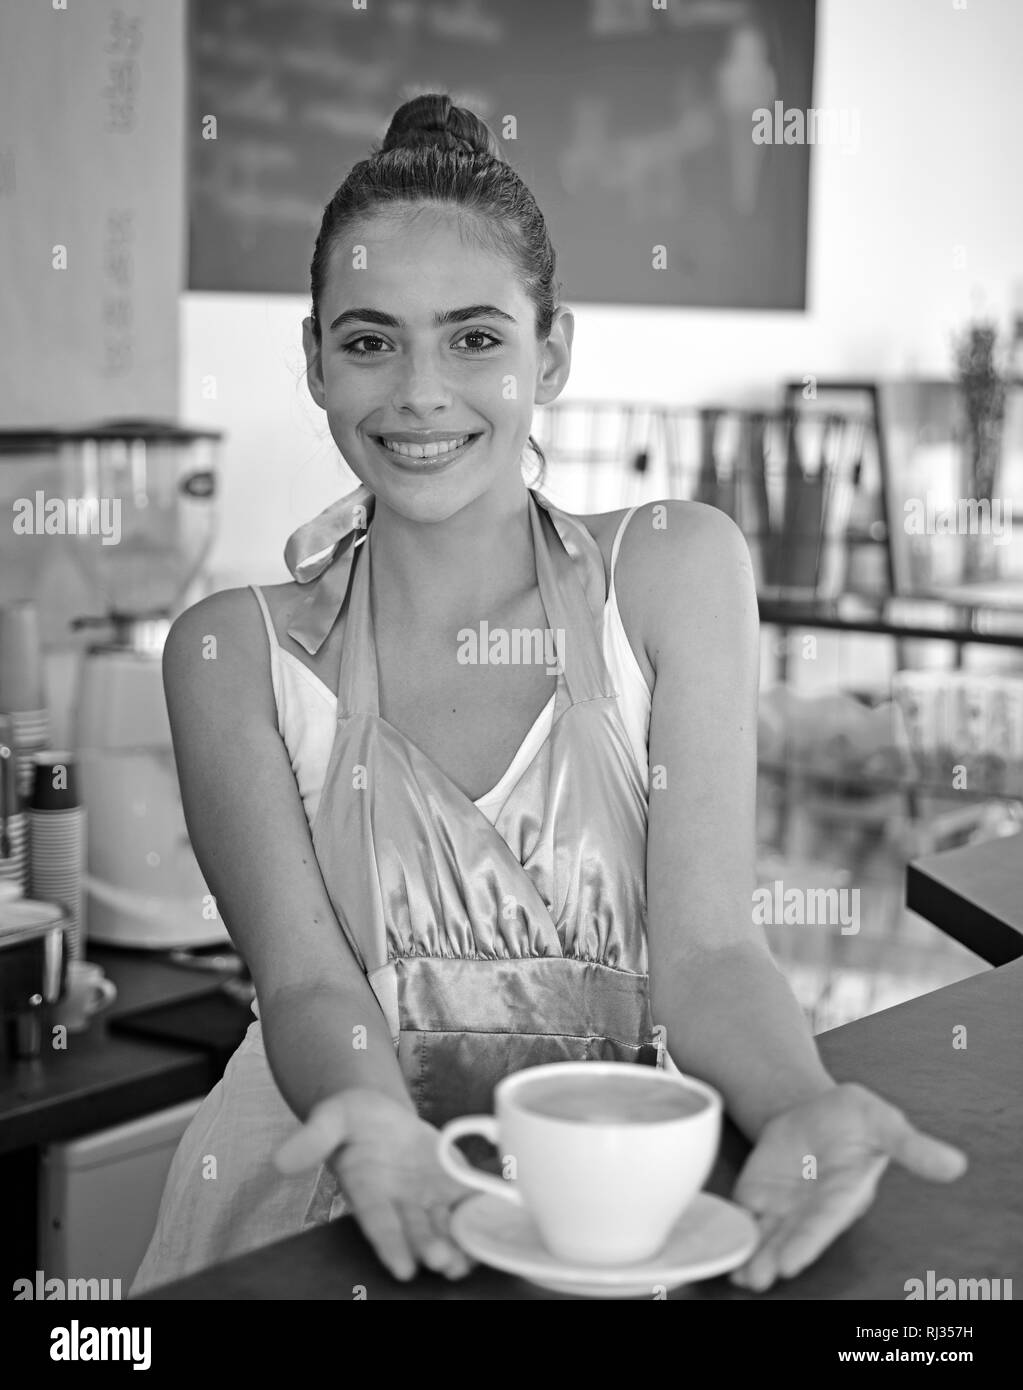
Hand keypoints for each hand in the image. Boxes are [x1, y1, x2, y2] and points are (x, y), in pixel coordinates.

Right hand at [274, 1088, 473, 1281]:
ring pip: (445, 1226)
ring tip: (470, 1258)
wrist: (380, 1114)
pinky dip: (482, 1214)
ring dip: (458, 1243)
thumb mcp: (332, 1116)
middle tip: (444, 1262)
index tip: (402, 1267)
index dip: (390, 1244)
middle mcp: (399, 1202)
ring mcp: (427, 1197)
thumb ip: (313, 1137)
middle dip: (430, 1248)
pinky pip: (469, 1203)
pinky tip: (497, 1223)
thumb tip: (280, 1160)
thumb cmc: (353, 1119)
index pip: (378, 1223)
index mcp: (368, 1190)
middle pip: (416, 1232)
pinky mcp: (452, 1184)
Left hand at [729, 1082, 967, 1290]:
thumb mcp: (881, 1121)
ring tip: (740, 1275)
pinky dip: (733, 1233)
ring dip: (753, 1255)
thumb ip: (911, 1145)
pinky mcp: (759, 1196)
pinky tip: (722, 1251)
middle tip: (758, 1277)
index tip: (791, 1260)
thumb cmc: (855, 1118)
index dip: (807, 1241)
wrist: (815, 1109)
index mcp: (843, 1194)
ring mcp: (784, 1206)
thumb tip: (955, 1164)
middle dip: (775, 1257)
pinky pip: (744, 1218)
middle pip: (791, 1236)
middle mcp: (812, 1208)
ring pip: (766, 1236)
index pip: (824, 1222)